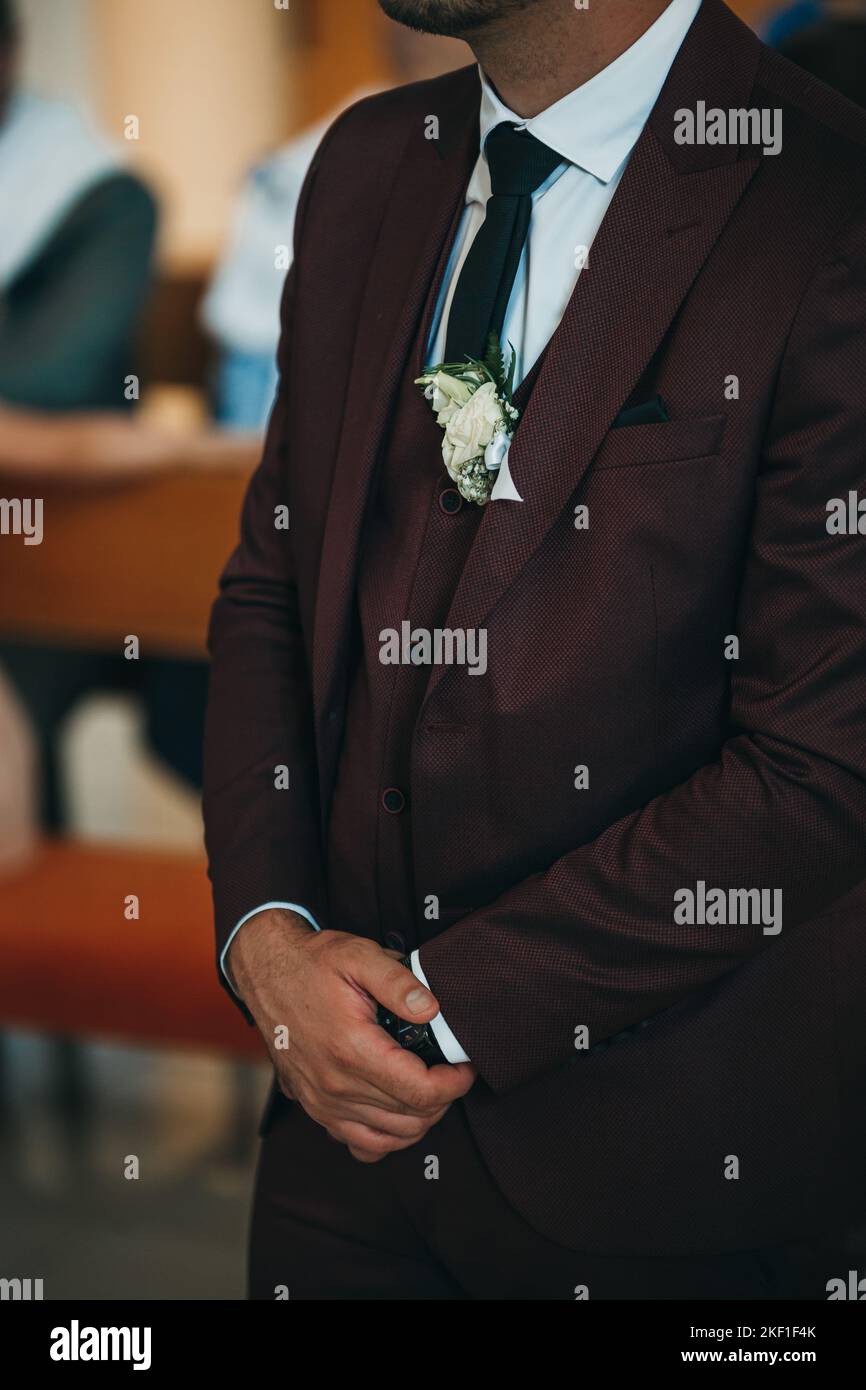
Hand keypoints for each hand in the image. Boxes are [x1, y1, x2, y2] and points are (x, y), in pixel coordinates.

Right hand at [229, 909, 475, 1161]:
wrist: (265, 971)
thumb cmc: (313, 963)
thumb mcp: (359, 955)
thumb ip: (399, 982)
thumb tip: (432, 1010)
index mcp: (352, 1050)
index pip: (420, 1092)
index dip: (454, 1084)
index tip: (465, 1066)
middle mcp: (335, 1085)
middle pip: (410, 1119)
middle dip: (443, 1099)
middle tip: (450, 1071)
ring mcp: (322, 1102)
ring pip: (389, 1138)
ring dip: (419, 1120)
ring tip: (430, 1089)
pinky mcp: (314, 1107)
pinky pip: (359, 1145)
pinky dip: (386, 1138)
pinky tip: (396, 1112)